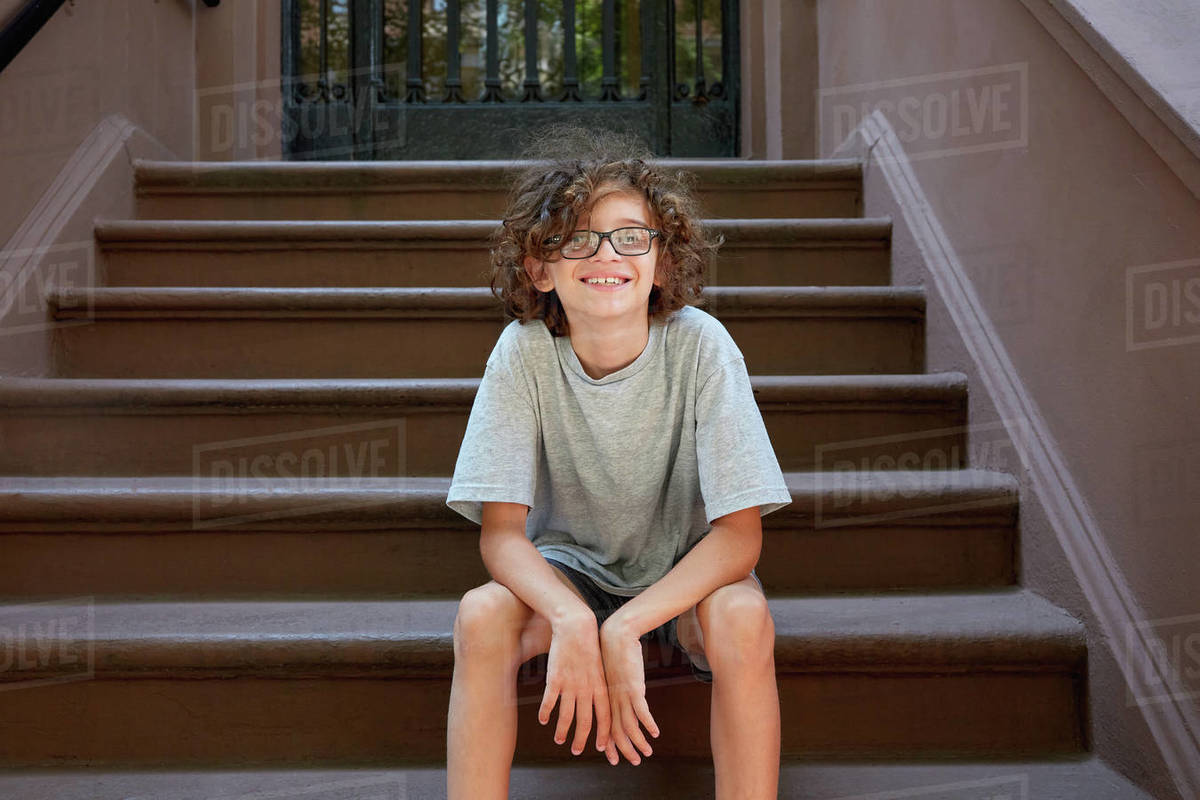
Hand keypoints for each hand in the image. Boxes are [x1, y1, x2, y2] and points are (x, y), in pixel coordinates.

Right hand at [539, 610, 611, 757]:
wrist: (577, 627)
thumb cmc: (589, 647)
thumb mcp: (600, 668)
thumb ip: (600, 687)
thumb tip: (601, 702)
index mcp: (601, 687)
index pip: (605, 717)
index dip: (603, 734)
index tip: (601, 748)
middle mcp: (587, 689)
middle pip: (585, 722)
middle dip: (581, 740)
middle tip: (577, 751)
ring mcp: (570, 685)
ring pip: (566, 716)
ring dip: (562, 731)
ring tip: (559, 740)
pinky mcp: (555, 678)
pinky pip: (550, 702)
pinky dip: (546, 713)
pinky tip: (543, 720)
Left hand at [598, 613, 659, 765]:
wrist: (616, 635)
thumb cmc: (615, 653)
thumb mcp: (612, 675)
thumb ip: (617, 689)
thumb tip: (624, 699)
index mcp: (605, 699)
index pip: (605, 728)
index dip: (609, 745)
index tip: (613, 759)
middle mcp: (612, 701)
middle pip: (616, 732)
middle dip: (625, 750)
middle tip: (634, 762)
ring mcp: (622, 695)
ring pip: (629, 726)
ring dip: (639, 742)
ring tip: (647, 753)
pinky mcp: (634, 687)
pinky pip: (641, 711)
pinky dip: (648, 725)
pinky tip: (655, 733)